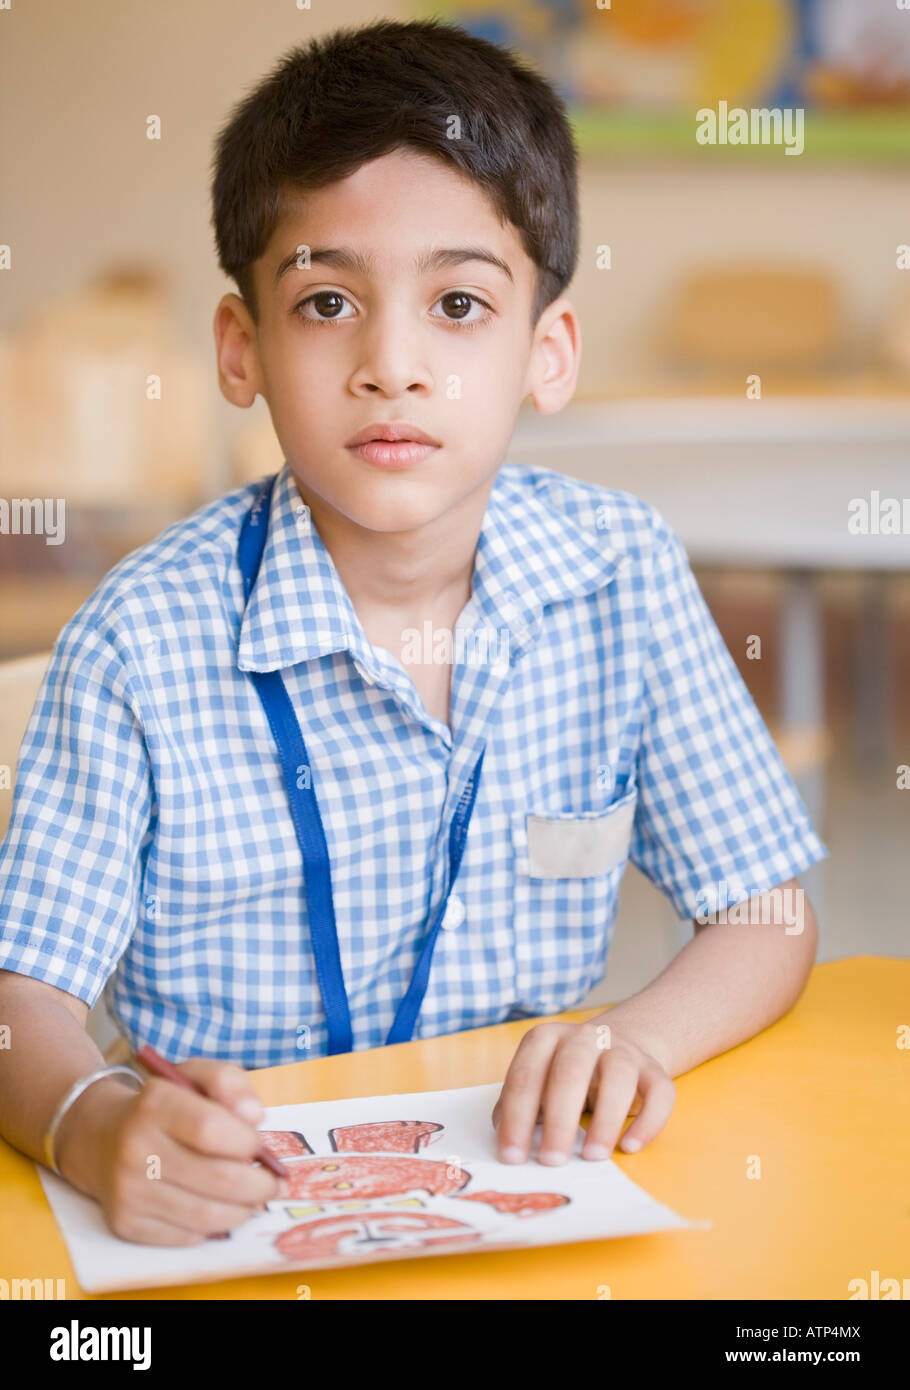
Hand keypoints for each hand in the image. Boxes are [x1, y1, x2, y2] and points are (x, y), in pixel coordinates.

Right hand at [56, 1059, 286, 1244]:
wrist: (99, 1137)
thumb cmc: (162, 1106)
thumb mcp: (193, 1075)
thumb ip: (229, 1083)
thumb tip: (256, 1117)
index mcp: (154, 1104)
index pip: (211, 1129)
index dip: (247, 1142)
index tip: (259, 1146)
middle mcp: (135, 1148)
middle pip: (217, 1179)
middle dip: (259, 1186)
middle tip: (274, 1184)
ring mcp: (127, 1191)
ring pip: (206, 1216)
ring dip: (242, 1211)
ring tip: (253, 1200)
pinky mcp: (125, 1224)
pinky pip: (186, 1236)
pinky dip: (212, 1227)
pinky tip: (218, 1210)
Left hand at [491, 1020, 674, 1164]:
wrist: (615, 1046)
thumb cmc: (565, 1075)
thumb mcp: (538, 1081)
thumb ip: (519, 1105)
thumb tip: (507, 1140)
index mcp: (546, 1038)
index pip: (526, 1075)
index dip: (517, 1116)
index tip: (513, 1157)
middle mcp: (584, 1037)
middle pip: (570, 1071)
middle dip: (559, 1119)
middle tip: (551, 1161)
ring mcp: (622, 1050)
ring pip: (619, 1076)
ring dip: (605, 1119)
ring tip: (592, 1157)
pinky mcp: (653, 1069)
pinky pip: (660, 1091)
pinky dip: (648, 1121)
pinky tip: (630, 1147)